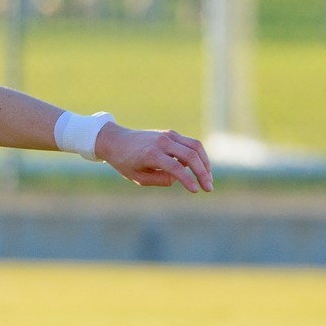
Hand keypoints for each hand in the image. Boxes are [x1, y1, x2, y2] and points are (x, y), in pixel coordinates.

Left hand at [97, 125, 212, 192]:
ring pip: (195, 146)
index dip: (188, 180)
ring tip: (208, 179)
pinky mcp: (171, 134)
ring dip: (205, 163)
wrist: (116, 140)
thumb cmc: (126, 162)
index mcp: (152, 154)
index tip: (196, 190)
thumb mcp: (139, 178)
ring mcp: (168, 135)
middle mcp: (162, 142)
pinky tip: (200, 169)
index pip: (176, 167)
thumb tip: (179, 177)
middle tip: (209, 188)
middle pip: (191, 155)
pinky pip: (190, 143)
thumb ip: (160, 180)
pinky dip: (199, 156)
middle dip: (203, 173)